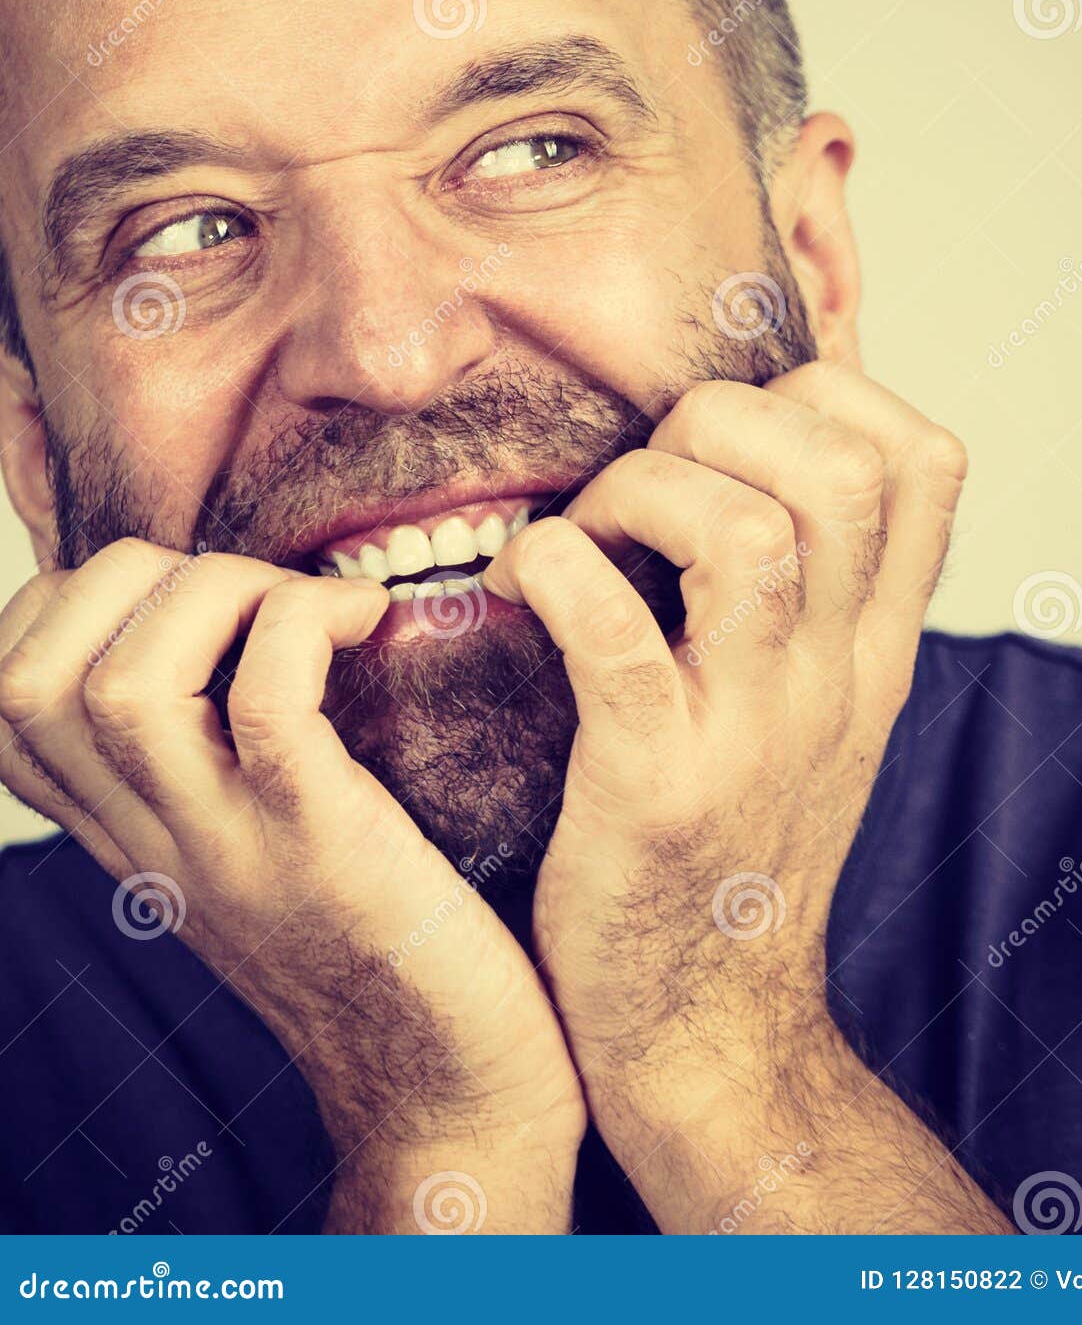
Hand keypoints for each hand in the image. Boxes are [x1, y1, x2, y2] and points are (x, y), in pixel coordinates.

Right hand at [0, 543, 583, 1232]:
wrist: (453, 1088)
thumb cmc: (383, 938)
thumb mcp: (255, 845)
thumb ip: (210, 759)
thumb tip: (224, 624)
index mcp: (135, 835)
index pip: (5, 701)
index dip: (63, 606)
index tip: (180, 591)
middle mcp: (157, 841)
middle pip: (28, 676)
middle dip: (124, 576)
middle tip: (243, 586)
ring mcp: (231, 848)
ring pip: (124, 685)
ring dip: (214, 590)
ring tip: (303, 601)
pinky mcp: (326, 847)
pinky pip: (267, 705)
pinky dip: (302, 624)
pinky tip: (366, 621)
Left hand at [483, 363, 1002, 1232]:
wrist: (706, 1031)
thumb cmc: (736, 849)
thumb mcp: (817, 716)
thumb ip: (813, 598)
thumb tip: (745, 458)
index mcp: (876, 652)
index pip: (926, 462)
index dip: (828, 396)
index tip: (730, 430)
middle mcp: (836, 681)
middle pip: (838, 470)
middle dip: (717, 424)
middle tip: (639, 478)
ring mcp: (753, 735)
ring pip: (744, 534)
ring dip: (637, 490)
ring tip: (583, 530)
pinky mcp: (655, 787)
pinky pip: (613, 632)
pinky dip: (554, 569)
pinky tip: (518, 583)